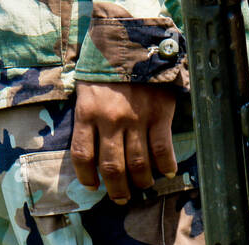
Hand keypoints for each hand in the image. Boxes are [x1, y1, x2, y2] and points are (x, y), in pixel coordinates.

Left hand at [71, 81, 177, 203]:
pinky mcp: (159, 114)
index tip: (93, 186)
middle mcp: (110, 120)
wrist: (135, 42)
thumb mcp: (86, 91)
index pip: (82, 156)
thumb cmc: (107, 69)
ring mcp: (136, 118)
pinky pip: (162, 148)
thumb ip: (87, 120)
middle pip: (112, 167)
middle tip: (121, 198)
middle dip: (117, 189)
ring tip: (143, 186)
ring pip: (137, 163)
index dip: (87, 177)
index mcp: (87, 113)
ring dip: (141, 181)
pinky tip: (166, 172)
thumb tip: (90, 155)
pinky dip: (165, 165)